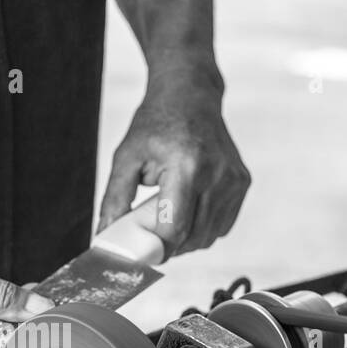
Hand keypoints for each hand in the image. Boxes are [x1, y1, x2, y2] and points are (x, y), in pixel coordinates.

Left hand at [99, 65, 250, 256]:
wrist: (190, 95)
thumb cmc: (155, 123)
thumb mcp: (126, 157)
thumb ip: (114, 199)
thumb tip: (104, 237)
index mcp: (187, 166)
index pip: (174, 228)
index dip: (155, 248)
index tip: (139, 252)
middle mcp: (217, 174)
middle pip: (192, 238)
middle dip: (168, 248)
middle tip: (148, 240)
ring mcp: (234, 180)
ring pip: (209, 237)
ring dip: (185, 241)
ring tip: (166, 221)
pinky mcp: (242, 183)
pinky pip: (222, 225)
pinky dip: (203, 229)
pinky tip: (187, 212)